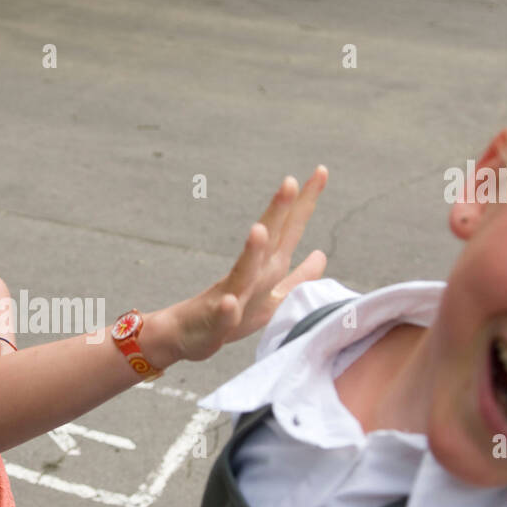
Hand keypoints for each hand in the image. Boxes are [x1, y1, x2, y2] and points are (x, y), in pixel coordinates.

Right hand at [166, 166, 327, 363]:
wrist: (185, 336)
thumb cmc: (232, 317)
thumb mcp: (273, 298)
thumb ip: (298, 278)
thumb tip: (322, 254)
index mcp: (267, 268)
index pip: (289, 231)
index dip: (305, 203)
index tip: (321, 170)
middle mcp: (250, 275)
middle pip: (268, 241)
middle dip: (278, 212)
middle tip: (289, 181)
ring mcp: (231, 297)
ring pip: (242, 273)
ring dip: (251, 252)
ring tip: (259, 230)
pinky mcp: (216, 322)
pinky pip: (222, 316)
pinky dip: (226, 309)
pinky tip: (229, 302)